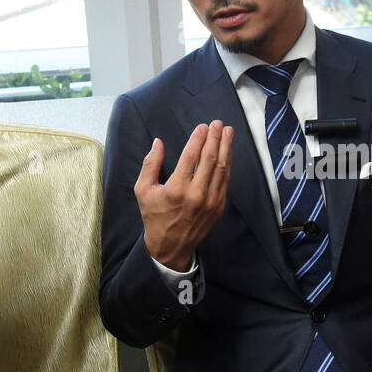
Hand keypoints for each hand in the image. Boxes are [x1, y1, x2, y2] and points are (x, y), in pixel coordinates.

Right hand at [135, 121, 232, 270]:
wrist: (171, 246)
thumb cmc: (154, 216)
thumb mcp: (143, 191)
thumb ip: (150, 164)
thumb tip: (158, 142)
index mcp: (176, 189)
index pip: (191, 157)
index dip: (198, 139)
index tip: (203, 126)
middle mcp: (196, 195)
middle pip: (210, 159)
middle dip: (215, 139)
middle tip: (218, 124)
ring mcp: (210, 202)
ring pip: (221, 169)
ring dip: (226, 148)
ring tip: (228, 132)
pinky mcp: (218, 207)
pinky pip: (225, 181)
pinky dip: (227, 164)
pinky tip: (228, 152)